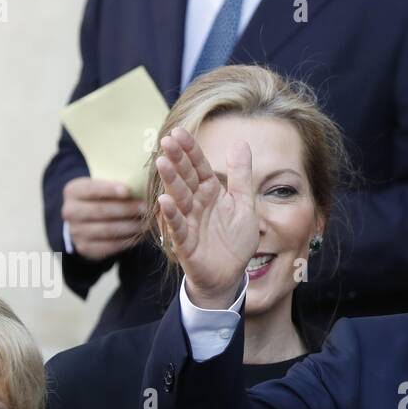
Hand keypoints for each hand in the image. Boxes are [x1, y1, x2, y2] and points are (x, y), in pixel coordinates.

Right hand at [61, 177, 144, 259]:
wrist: (85, 224)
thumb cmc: (100, 200)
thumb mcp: (102, 188)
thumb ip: (117, 186)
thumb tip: (143, 187)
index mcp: (73, 191)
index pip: (92, 189)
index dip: (110, 189)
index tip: (128, 190)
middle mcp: (70, 211)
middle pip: (101, 210)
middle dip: (126, 209)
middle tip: (146, 208)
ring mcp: (76, 231)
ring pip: (107, 229)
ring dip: (130, 226)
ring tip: (147, 223)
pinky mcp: (85, 248)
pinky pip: (110, 246)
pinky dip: (128, 240)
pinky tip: (140, 235)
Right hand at [155, 127, 258, 307]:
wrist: (230, 275)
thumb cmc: (234, 240)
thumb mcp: (244, 205)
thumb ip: (241, 176)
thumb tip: (241, 143)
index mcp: (210, 191)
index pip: (199, 166)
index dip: (190, 150)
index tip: (179, 133)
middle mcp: (196, 203)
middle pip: (185, 178)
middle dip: (176, 159)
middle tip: (166, 141)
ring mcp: (189, 221)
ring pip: (178, 198)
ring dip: (170, 181)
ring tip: (162, 163)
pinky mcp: (185, 243)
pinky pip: (178, 227)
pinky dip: (171, 215)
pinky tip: (165, 201)